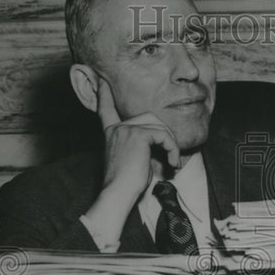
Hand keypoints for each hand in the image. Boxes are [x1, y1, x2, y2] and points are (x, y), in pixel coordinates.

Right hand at [97, 78, 180, 198]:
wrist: (118, 193)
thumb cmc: (126, 185)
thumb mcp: (132, 161)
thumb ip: (141, 147)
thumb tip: (160, 143)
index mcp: (111, 133)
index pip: (106, 109)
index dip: (104, 94)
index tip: (102, 81)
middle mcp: (117, 128)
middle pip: (149, 117)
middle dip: (165, 134)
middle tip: (172, 157)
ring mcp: (126, 129)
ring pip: (159, 126)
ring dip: (171, 144)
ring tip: (172, 163)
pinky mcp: (138, 134)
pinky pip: (164, 136)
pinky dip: (173, 149)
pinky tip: (172, 163)